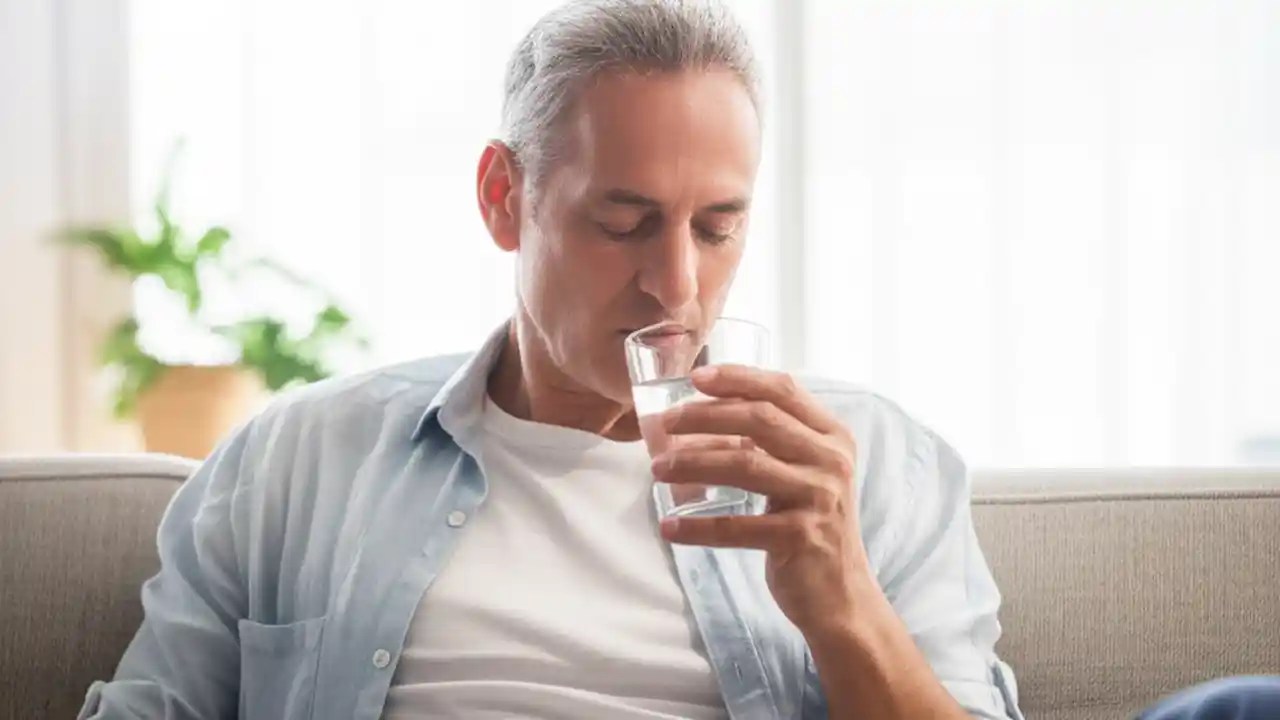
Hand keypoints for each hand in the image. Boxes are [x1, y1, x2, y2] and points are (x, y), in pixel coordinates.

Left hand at [651, 364, 872, 636]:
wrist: (842, 593)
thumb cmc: (810, 523)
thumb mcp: (802, 472)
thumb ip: (769, 440)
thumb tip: (698, 415)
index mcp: (832, 435)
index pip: (783, 389)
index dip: (739, 377)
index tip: (697, 376)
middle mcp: (831, 460)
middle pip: (760, 419)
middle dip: (704, 416)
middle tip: (665, 424)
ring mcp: (820, 498)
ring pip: (745, 466)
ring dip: (693, 464)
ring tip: (658, 470)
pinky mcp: (802, 537)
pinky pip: (737, 527)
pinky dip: (698, 527)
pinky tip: (670, 527)